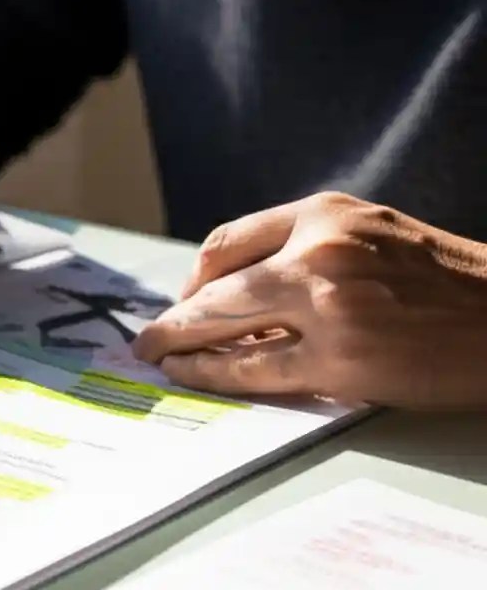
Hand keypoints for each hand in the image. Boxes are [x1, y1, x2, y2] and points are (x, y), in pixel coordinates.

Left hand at [131, 191, 486, 408]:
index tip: (186, 300)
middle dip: (174, 317)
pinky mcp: (341, 359)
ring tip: (160, 360)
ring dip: (182, 346)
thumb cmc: (442, 281)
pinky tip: (196, 376)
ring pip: (225, 326)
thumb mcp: (372, 236)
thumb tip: (234, 294)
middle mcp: (320, 250)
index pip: (231, 242)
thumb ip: (307, 252)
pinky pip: (255, 371)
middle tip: (148, 338)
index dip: (196, 277)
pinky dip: (215, 375)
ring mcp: (328, 305)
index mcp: (325, 213)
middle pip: (217, 285)